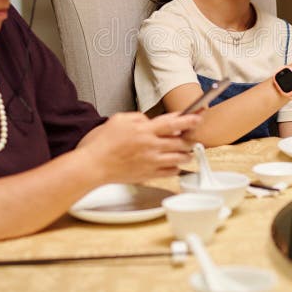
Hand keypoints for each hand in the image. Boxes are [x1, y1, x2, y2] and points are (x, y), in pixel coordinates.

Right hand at [79, 112, 197, 182]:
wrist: (93, 167)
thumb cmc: (101, 144)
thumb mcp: (118, 119)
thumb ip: (137, 117)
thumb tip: (148, 121)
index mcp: (144, 131)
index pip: (173, 123)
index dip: (189, 119)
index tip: (198, 117)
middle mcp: (151, 146)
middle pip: (181, 142)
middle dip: (191, 138)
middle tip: (194, 135)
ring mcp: (151, 162)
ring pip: (179, 158)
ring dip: (186, 154)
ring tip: (187, 151)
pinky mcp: (148, 175)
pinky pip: (170, 172)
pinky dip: (176, 168)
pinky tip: (175, 165)